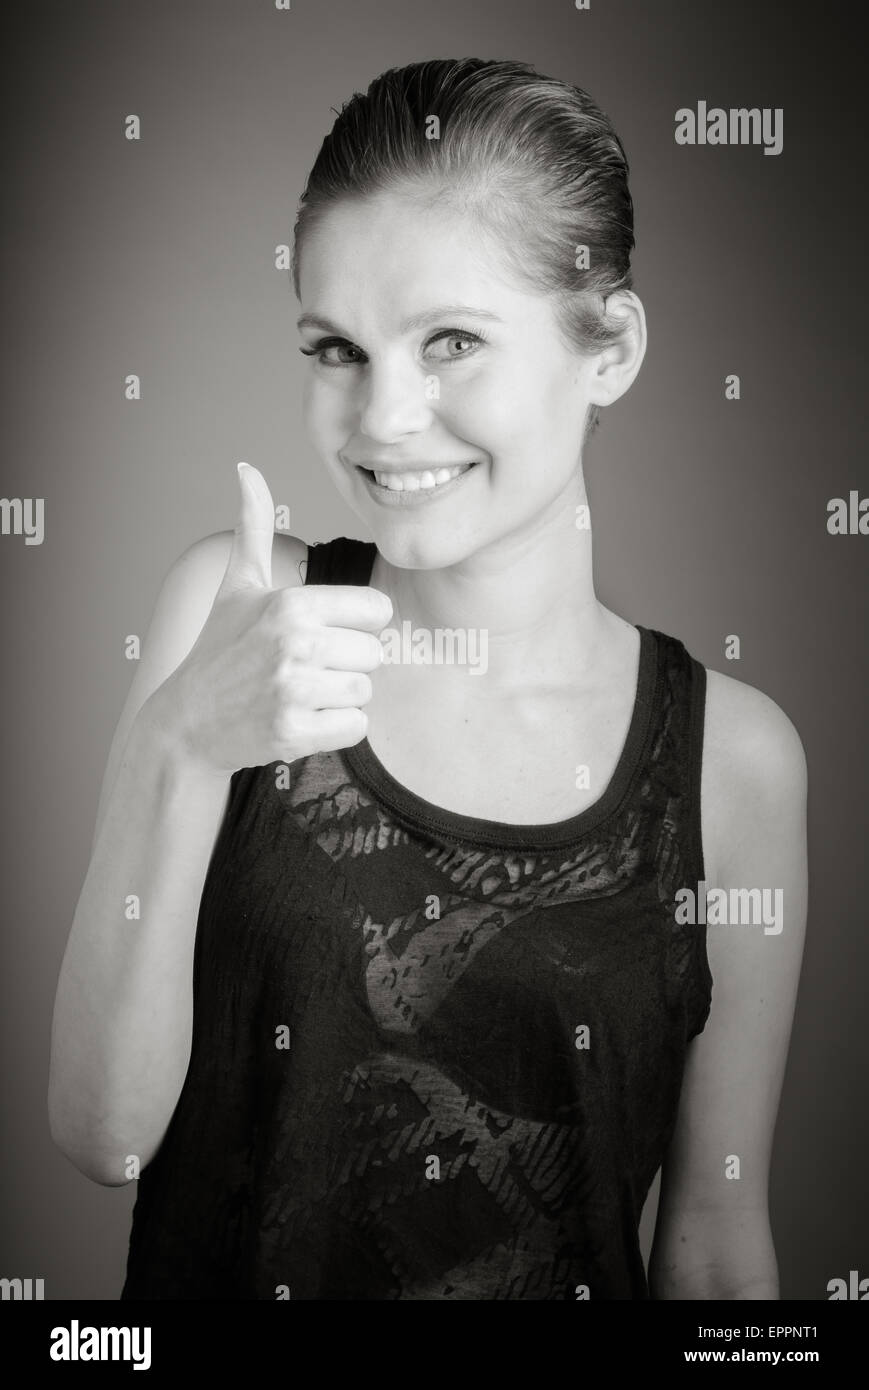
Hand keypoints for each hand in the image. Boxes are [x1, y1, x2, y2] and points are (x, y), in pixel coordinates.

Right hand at [153, 463, 390, 774]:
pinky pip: (356, 727)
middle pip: (374, 654)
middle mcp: (295, 643)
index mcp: (292, 603)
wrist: (187, 723)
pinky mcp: (294, 732)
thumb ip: (253, 526)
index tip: (323, 634)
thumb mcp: (238, 585)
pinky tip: (301, 719)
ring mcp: (294, 690)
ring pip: (365, 691)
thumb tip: (246, 468)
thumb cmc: (219, 650)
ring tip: (300, 694)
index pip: (377, 611)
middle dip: (346, 665)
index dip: (356, 626)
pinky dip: (335, 728)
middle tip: (304, 669)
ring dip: (339, 698)